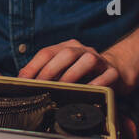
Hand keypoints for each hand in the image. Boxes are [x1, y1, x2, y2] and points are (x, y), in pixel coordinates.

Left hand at [16, 39, 131, 90]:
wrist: (115, 72)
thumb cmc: (82, 73)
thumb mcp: (63, 70)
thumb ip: (46, 74)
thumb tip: (24, 83)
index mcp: (67, 47)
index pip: (47, 52)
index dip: (33, 66)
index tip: (23, 80)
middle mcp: (82, 50)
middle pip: (66, 53)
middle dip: (51, 69)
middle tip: (40, 85)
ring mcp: (99, 60)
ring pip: (87, 60)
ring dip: (73, 74)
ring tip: (63, 88)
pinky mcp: (113, 72)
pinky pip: (106, 75)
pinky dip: (97, 83)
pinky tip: (88, 90)